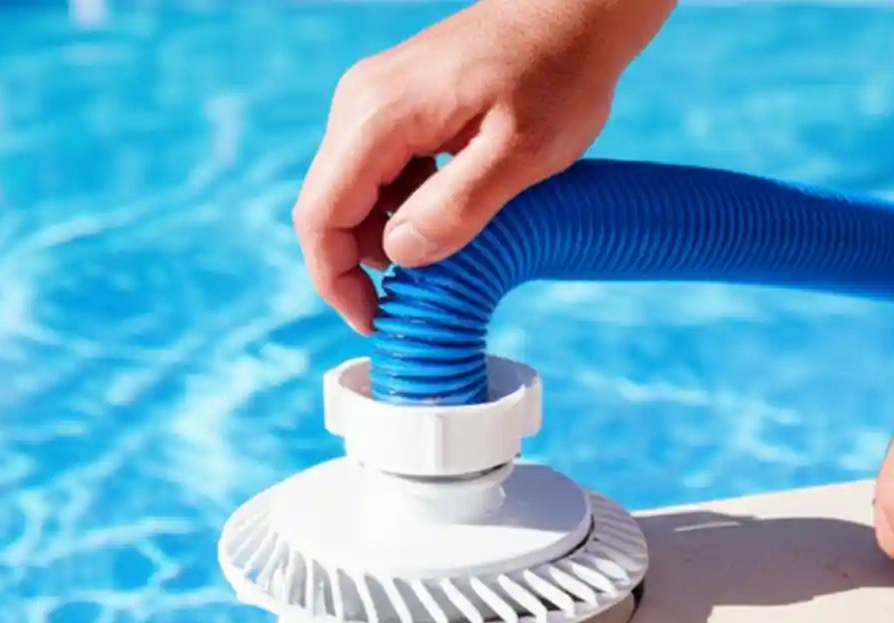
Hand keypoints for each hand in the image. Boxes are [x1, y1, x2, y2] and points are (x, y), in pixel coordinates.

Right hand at [293, 0, 675, 332]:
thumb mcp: (521, 152)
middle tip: (412, 302)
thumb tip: (401, 255)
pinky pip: (377, 170)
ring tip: (446, 258)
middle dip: (359, 265)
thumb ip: (459, 206)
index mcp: (379, 115)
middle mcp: (360, 103)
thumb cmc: (558, 73)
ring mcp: (373, 99)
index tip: (373, 321)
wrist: (574, 13)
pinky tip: (451, 216)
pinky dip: (401, 207)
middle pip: (328, 206)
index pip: (320, 214)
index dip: (335, 280)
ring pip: (352, 192)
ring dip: (386, 236)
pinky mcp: (395, 104)